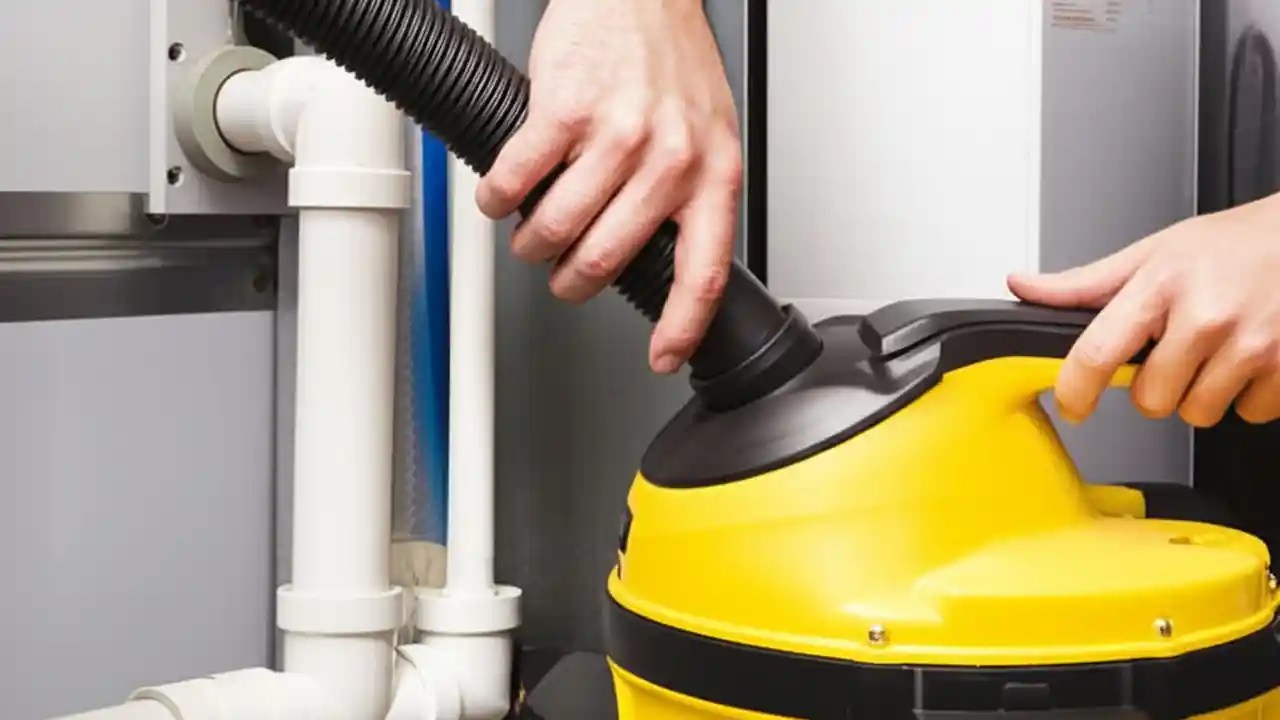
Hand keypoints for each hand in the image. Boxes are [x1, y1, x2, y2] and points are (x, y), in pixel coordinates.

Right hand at [475, 0, 742, 373]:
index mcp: (712, 174)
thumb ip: (690, 193)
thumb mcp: (707, 131)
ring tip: (530, 231)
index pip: (703, 273)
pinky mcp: (565, 111)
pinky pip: (515, 181)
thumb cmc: (670, 58)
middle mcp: (670, 159)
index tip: (662, 357)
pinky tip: (500, 193)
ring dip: (530, 242)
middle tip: (562, 273)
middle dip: (570, 280)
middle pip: (605, 261)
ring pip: (555, 229)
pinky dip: (496, 198)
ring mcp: (617, 136)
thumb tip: (663, 255)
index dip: (680, 327)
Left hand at [1008, 191, 1279, 426]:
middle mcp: (1206, 316)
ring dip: (1203, 392)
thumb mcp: (1156, 252)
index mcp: (1162, 285)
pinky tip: (1251, 356)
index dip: (1075, 390)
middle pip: (1150, 399)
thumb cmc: (1235, 244)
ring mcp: (1252, 345)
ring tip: (1217, 350)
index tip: (1073, 404)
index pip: (1097, 353)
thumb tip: (1024, 285)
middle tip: (1178, 349)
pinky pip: (1249, 414)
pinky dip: (1248, 394)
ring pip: (1198, 413)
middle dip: (1158, 384)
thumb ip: (1085, 283)